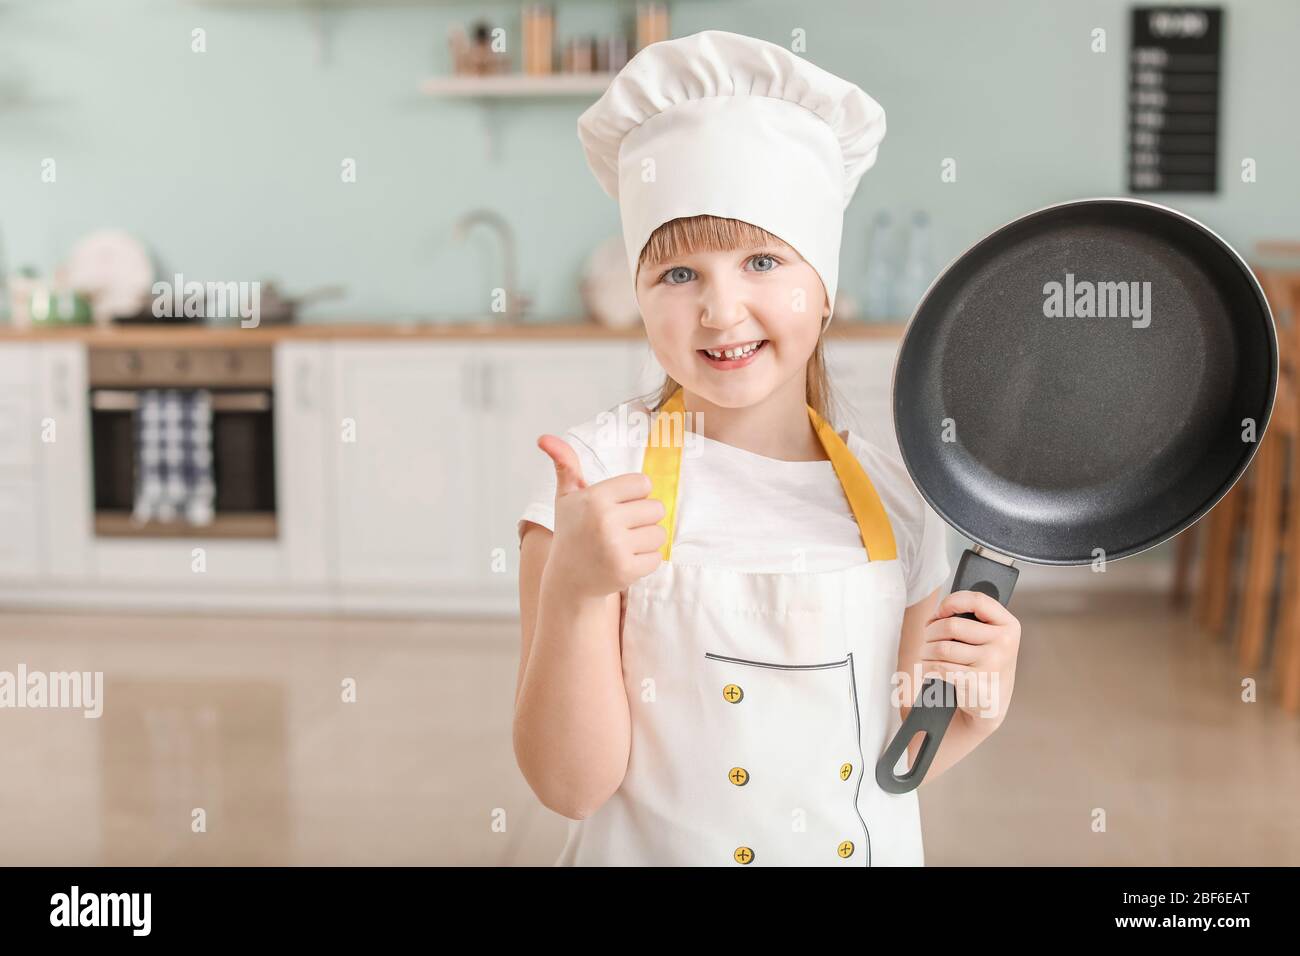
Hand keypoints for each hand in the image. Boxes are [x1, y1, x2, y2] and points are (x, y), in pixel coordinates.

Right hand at [536, 435, 665, 599]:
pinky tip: (625, 561)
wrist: (568, 580)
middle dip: (643, 518)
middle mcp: (605, 520)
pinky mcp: (626, 570)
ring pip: (659, 534)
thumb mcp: (567, 498)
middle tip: (622, 528)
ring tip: (624, 545)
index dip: (635, 495)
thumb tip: (545, 437)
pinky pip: (657, 557)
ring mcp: (616, 547)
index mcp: (595, 497)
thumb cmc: (572, 532)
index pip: (643, 483)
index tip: (619, 506)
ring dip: (646, 540)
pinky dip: (645, 561)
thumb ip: (565, 464)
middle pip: (656, 508)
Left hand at [919, 590, 1021, 735]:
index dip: (951, 602)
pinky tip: (930, 669)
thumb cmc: (983, 663)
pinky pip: (940, 667)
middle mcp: (1005, 643)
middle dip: (930, 631)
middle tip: (927, 638)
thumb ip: (973, 619)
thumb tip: (939, 611)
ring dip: (926, 651)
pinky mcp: (977, 683)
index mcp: (1009, 626)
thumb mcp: (989, 638)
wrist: (991, 704)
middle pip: (950, 625)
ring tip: (927, 654)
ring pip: (942, 648)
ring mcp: (992, 664)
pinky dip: (928, 668)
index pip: (977, 600)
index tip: (939, 612)